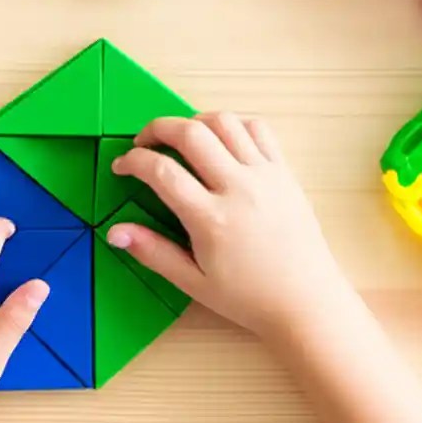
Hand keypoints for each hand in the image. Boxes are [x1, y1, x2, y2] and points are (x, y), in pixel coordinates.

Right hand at [108, 114, 343, 343]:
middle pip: (190, 133)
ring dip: (194, 121)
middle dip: (157, 128)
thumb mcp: (194, 283)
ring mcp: (265, 176)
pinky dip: (233, 124)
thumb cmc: (249, 297)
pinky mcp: (284, 172)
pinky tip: (220, 140)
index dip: (133, 161)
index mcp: (211, 220)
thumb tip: (115, 231)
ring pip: (224, 122)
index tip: (122, 166)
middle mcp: (238, 189)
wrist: (306, 301)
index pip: (162, 171)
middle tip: (144, 142)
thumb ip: (153, 252)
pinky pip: (258, 129)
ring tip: (180, 139)